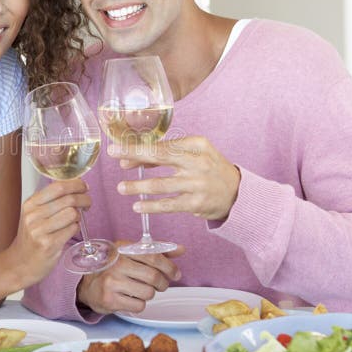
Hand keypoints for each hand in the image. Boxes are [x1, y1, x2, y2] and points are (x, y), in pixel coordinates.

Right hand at [6, 179, 87, 286]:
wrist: (20, 263)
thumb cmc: (31, 238)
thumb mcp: (34, 214)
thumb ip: (51, 200)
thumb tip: (76, 185)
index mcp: (30, 204)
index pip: (58, 187)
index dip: (76, 184)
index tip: (84, 187)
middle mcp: (33, 215)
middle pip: (68, 199)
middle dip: (84, 199)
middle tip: (87, 203)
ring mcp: (40, 230)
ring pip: (72, 213)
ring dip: (79, 216)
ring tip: (76, 219)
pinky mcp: (49, 244)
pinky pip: (72, 229)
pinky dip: (76, 228)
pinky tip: (70, 230)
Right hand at [77, 243, 184, 313]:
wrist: (87, 285)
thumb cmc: (113, 268)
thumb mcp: (131, 254)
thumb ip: (156, 251)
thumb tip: (180, 249)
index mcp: (123, 249)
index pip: (153, 256)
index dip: (169, 267)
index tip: (175, 274)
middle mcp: (117, 263)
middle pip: (154, 276)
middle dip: (163, 283)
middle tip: (161, 285)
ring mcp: (112, 282)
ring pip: (148, 293)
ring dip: (149, 294)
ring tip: (140, 290)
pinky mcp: (110, 299)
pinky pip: (139, 306)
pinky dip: (139, 304)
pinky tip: (131, 298)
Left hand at [109, 136, 240, 220]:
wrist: (238, 193)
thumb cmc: (210, 169)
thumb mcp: (195, 154)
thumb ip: (166, 154)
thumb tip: (131, 160)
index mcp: (197, 144)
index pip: (162, 145)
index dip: (138, 148)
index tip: (117, 149)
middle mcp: (198, 162)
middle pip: (160, 156)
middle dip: (134, 155)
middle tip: (114, 155)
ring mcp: (197, 184)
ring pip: (161, 184)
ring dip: (138, 186)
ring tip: (121, 188)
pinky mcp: (196, 203)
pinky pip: (169, 204)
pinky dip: (151, 206)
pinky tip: (137, 205)